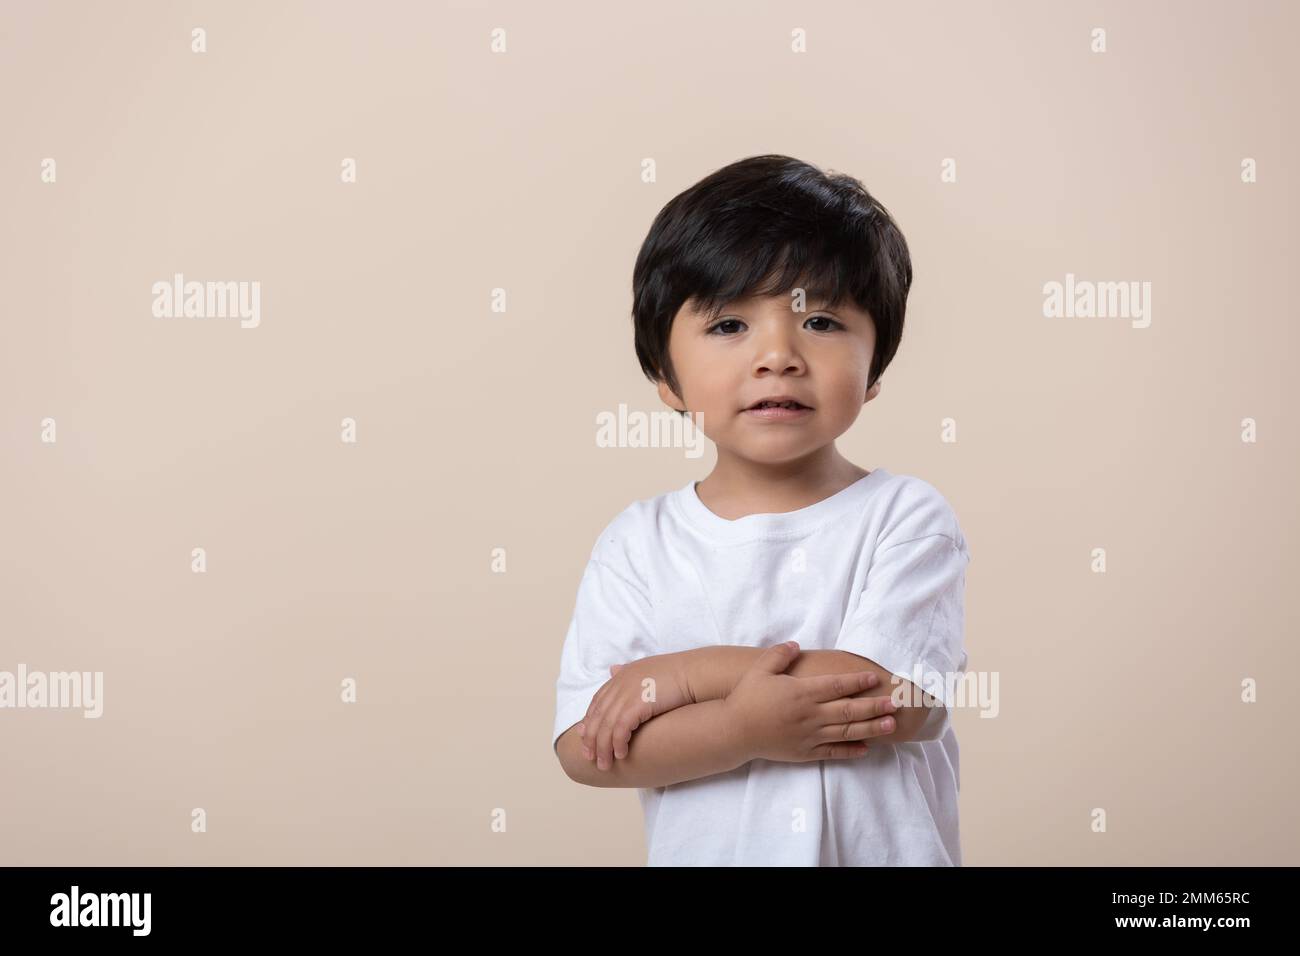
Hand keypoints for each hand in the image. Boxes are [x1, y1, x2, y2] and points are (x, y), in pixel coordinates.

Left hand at [577, 652, 692, 770]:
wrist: (695, 673)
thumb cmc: (677, 672)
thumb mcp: (646, 668)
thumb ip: (627, 672)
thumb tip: (612, 669)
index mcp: (621, 675)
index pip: (597, 701)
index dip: (589, 720)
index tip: (585, 736)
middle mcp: (620, 683)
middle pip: (597, 716)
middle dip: (590, 739)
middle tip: (589, 757)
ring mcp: (627, 694)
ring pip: (606, 726)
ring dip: (603, 748)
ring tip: (605, 764)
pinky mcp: (636, 705)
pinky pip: (620, 729)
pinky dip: (617, 744)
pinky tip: (621, 755)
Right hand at [723, 641, 897, 762]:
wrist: (734, 731)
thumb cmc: (747, 698)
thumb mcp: (760, 669)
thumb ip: (779, 655)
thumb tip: (796, 645)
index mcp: (802, 692)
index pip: (837, 685)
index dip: (858, 681)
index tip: (875, 678)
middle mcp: (810, 714)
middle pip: (849, 709)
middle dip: (875, 706)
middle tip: (896, 703)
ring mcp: (809, 735)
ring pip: (847, 731)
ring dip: (871, 728)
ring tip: (890, 725)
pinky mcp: (805, 752)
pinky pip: (833, 752)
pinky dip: (851, 751)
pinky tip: (866, 748)